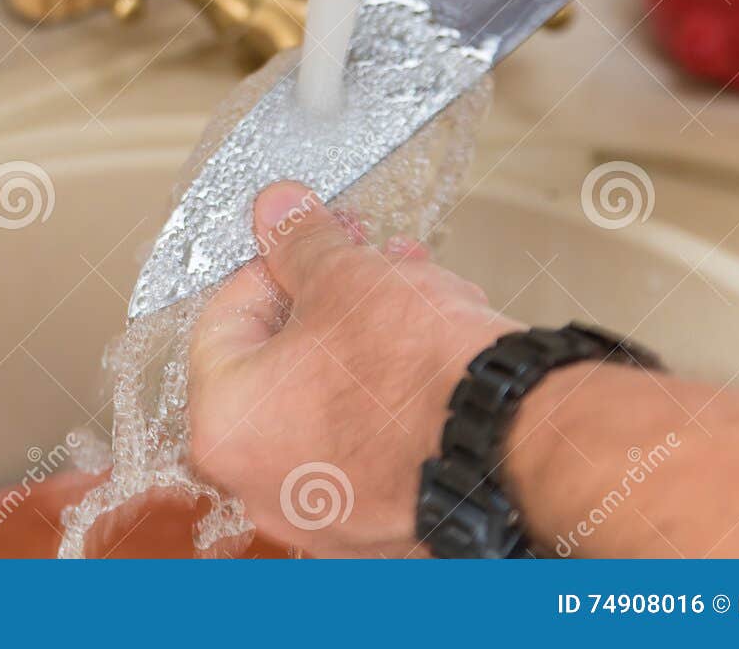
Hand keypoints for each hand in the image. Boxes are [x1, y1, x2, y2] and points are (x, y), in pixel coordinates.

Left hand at [187, 181, 519, 556]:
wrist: (514, 441)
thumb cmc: (419, 376)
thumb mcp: (345, 278)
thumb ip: (297, 243)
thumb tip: (276, 212)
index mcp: (224, 426)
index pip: (223, 319)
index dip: (272, 266)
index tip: (306, 244)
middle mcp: (260, 484)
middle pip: (281, 361)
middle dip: (331, 298)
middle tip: (366, 263)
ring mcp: (322, 514)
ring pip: (330, 398)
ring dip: (367, 337)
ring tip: (418, 294)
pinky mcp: (379, 526)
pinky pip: (368, 441)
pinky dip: (389, 394)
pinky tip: (431, 350)